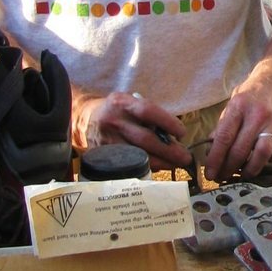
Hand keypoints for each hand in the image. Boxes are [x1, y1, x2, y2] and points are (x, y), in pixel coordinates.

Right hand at [72, 91, 191, 167]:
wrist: (86, 118)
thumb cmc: (118, 111)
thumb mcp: (130, 104)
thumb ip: (150, 116)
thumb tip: (175, 137)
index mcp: (121, 103)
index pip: (147, 111)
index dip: (167, 122)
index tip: (182, 133)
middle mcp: (113, 121)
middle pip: (145, 139)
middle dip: (169, 150)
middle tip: (185, 157)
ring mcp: (106, 140)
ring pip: (137, 156)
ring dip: (160, 162)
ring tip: (174, 164)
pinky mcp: (102, 157)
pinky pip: (128, 166)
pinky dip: (145, 168)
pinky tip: (157, 167)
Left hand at [203, 69, 271, 180]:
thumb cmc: (252, 95)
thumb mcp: (232, 104)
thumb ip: (223, 126)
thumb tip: (211, 151)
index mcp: (239, 106)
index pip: (224, 138)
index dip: (215, 159)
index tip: (210, 173)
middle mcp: (258, 114)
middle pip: (241, 149)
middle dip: (229, 168)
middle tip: (223, 177)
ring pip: (263, 153)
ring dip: (251, 169)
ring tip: (243, 174)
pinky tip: (264, 161)